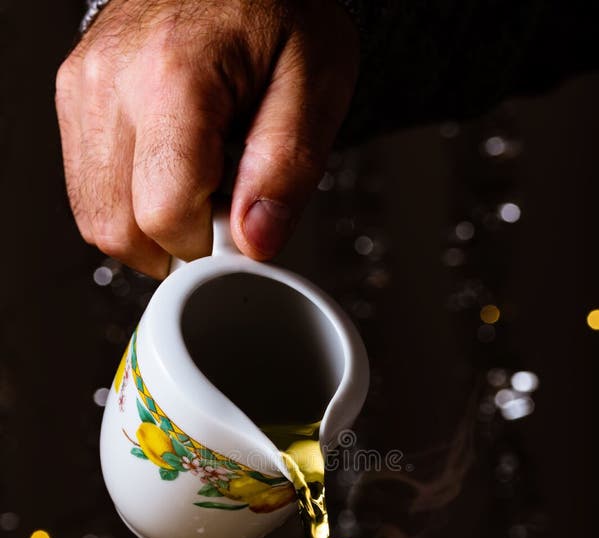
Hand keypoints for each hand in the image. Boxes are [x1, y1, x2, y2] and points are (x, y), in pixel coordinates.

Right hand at [55, 0, 358, 277]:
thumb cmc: (280, 14)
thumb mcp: (316, 87)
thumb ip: (287, 170)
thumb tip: (253, 244)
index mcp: (175, 76)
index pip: (164, 215)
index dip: (207, 244)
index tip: (238, 231)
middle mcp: (112, 80)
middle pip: (120, 229)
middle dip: (176, 245)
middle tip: (221, 210)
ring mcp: (84, 89)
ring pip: (97, 219)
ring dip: (150, 230)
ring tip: (198, 185)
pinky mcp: (74, 99)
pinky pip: (89, 192)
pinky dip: (130, 205)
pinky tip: (170, 173)